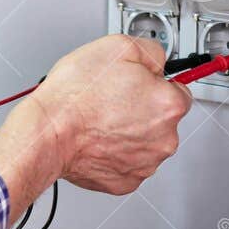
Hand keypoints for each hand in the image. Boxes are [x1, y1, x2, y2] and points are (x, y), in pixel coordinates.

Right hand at [0, 35, 190, 206]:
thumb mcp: (118, 47)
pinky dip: (115, 153)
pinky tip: (97, 139)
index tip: (141, 85)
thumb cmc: (75, 97)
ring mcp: (145, 163)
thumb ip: (152, 52)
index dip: (155, 84)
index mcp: (169, 105)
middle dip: (143, 109)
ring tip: (101, 120)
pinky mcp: (125, 181)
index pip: (179, 90)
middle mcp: (164, 139)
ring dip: (129, 132)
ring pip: (145, 142)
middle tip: (113, 99)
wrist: (48, 132)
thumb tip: (159, 60)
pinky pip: (127, 163)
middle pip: (163, 119)